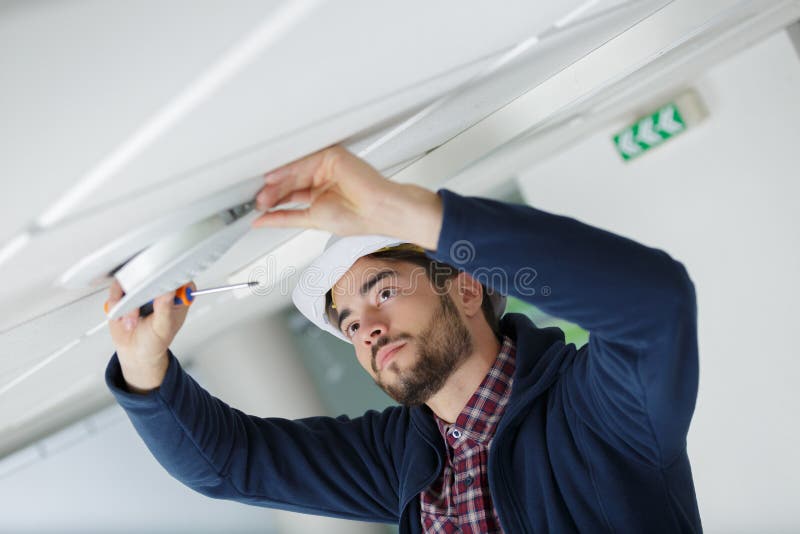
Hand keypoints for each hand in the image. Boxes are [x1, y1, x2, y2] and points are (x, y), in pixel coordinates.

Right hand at [106, 279, 193, 392]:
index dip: (170, 276)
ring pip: (132, 281)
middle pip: (153, 272)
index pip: (178, 275)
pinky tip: (123, 319)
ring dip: (128, 303)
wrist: (135, 350)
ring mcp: (141, 289)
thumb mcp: (163, 327)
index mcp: (177, 294)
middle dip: (143, 289)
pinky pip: (117, 290)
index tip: (161, 286)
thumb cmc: (155, 340)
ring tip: (132, 322)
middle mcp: (159, 288)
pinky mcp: (124, 293)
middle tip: (139, 302)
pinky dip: (117, 305)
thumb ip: (165, 309)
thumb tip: (169, 292)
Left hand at [251, 146, 442, 248]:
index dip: (275, 201)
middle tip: (259, 202)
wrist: (379, 211)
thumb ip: (285, 218)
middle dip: (273, 193)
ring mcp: (327, 166)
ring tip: (265, 196)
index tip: (259, 209)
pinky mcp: (332, 156)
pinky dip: (289, 170)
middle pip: (291, 182)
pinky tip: (275, 178)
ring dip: (278, 184)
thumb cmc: (359, 218)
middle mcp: (324, 179)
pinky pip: (305, 160)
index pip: (292, 195)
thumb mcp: (313, 220)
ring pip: (296, 172)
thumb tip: (263, 222)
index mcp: (321, 194)